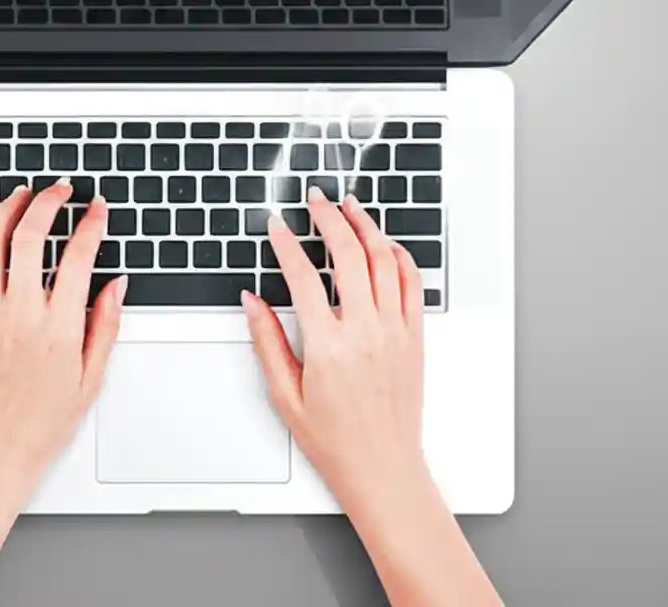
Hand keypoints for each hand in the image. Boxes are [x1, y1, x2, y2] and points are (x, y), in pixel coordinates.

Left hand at [0, 179, 126, 496]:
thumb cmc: (42, 422)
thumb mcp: (91, 377)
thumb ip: (105, 325)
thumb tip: (114, 284)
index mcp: (57, 329)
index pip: (78, 256)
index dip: (91, 224)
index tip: (97, 209)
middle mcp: (18, 316)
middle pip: (30, 237)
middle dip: (49, 202)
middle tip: (61, 191)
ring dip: (7, 212)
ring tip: (22, 196)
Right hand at [242, 186, 427, 510]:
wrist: (383, 467)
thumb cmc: (334, 439)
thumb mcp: (284, 394)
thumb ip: (267, 341)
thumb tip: (252, 300)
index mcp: (328, 346)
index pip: (302, 276)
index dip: (286, 243)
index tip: (276, 226)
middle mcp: (366, 331)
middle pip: (349, 253)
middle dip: (329, 217)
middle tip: (315, 199)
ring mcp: (395, 331)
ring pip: (385, 260)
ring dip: (366, 226)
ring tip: (350, 208)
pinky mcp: (414, 337)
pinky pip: (412, 283)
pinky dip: (399, 255)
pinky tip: (385, 243)